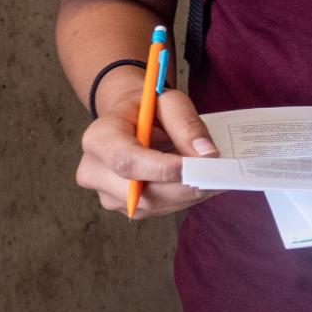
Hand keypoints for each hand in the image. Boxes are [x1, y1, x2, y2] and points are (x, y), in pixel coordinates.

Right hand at [76, 87, 218, 219]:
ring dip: (186, 195)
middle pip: (140, 193)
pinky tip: (198, 184)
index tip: (195, 166)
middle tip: (218, 175)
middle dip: (183, 187)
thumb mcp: (170, 101)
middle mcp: (94, 171)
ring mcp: (106, 193)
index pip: (126, 161)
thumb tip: (207, 154)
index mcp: (99, 138)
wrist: (130, 119)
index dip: (161, 169)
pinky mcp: (124, 206)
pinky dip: (182, 199)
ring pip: (152, 206)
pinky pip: (156, 210)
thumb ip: (187, 124)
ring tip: (213, 177)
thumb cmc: (148, 107)